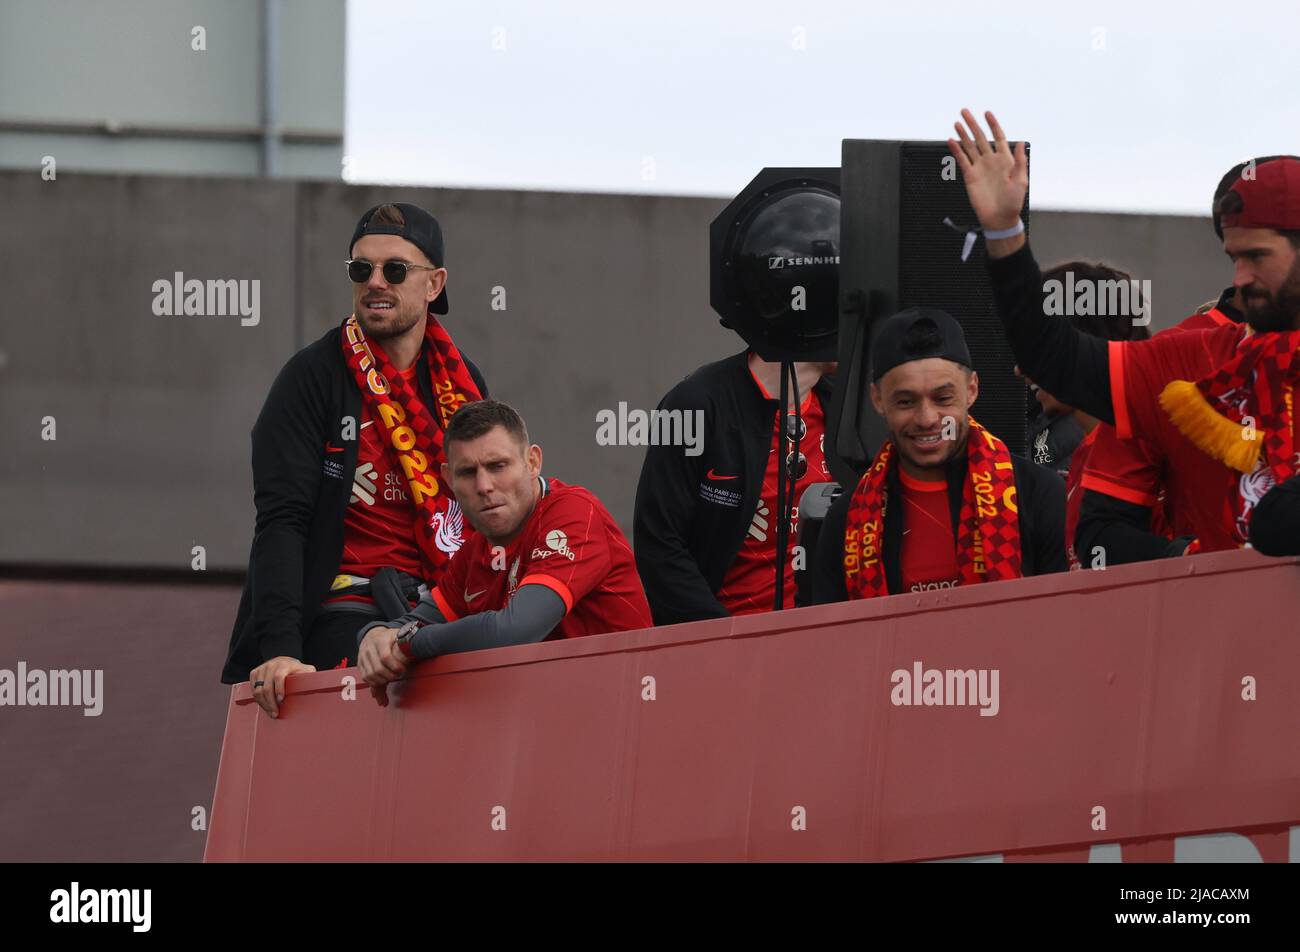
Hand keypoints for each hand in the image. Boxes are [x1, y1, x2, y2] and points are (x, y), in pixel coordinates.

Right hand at [249, 656, 316, 718]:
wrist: (286, 662)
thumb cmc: (299, 671)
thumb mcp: (308, 671)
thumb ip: (311, 677)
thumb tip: (318, 685)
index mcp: (285, 664)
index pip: (279, 676)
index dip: (279, 689)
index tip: (281, 701)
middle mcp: (272, 664)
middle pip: (266, 686)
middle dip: (270, 703)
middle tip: (275, 714)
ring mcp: (262, 668)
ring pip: (257, 690)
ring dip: (263, 704)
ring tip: (271, 712)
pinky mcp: (254, 673)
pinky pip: (253, 689)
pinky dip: (258, 699)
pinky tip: (265, 705)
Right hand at [357, 626, 408, 687]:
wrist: (372, 634)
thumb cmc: (389, 637)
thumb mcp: (399, 636)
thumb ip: (405, 646)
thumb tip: (410, 656)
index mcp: (381, 640)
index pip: (385, 657)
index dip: (395, 667)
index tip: (402, 669)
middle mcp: (369, 648)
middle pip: (378, 669)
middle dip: (390, 676)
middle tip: (398, 675)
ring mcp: (362, 656)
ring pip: (370, 675)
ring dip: (382, 680)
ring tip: (391, 677)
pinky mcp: (359, 663)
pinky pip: (365, 677)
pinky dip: (374, 682)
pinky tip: (382, 680)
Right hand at [947, 109, 1027, 232]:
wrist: (999, 219)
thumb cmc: (1013, 202)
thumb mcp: (1021, 181)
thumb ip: (1020, 161)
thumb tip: (1021, 142)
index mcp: (1005, 159)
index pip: (998, 137)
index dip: (993, 124)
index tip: (987, 113)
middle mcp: (991, 160)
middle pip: (981, 138)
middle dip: (973, 124)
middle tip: (965, 112)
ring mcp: (980, 167)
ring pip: (970, 146)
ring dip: (963, 134)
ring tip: (957, 123)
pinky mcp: (970, 176)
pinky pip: (962, 160)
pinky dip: (956, 150)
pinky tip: (951, 141)